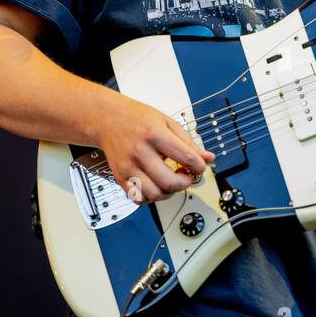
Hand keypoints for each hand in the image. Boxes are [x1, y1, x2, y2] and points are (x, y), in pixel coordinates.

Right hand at [94, 94, 215, 204]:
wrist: (107, 119)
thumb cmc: (137, 118)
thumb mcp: (168, 122)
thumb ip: (189, 142)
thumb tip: (208, 158)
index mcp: (155, 135)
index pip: (186, 158)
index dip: (200, 166)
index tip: (201, 166)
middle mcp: (140, 152)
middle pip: (169, 182)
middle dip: (185, 183)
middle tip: (187, 176)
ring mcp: (128, 167)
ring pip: (154, 195)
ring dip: (169, 193)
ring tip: (172, 182)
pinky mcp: (120, 177)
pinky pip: (138, 198)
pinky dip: (151, 197)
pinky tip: (156, 185)